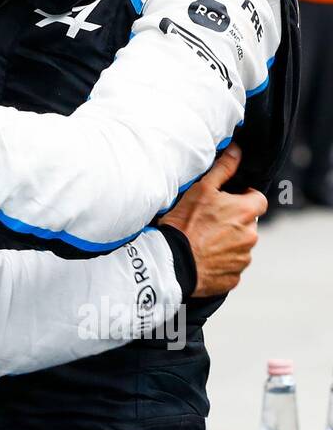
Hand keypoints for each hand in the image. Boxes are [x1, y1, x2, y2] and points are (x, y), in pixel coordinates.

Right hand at [161, 145, 266, 296]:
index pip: (258, 200)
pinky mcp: (233, 278)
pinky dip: (220, 262)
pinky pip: (230, 266)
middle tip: (209, 222)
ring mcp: (243, 259)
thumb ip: (224, 168)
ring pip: (239, 246)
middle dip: (234, 222)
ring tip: (203, 241)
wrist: (171, 262)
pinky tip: (202, 257)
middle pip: (248, 224)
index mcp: (247, 213)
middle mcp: (251, 236)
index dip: (243, 199)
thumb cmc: (185, 223)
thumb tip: (237, 151)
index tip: (227, 202)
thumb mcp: (202, 188)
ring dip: (227, 243)